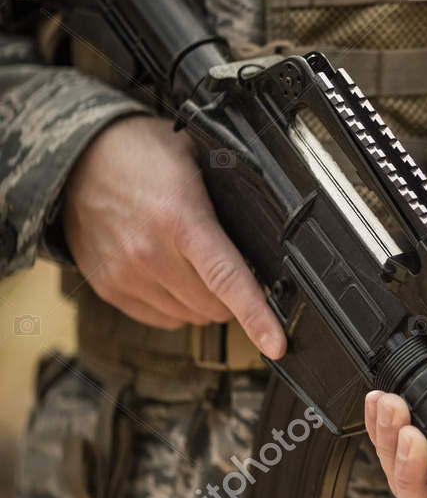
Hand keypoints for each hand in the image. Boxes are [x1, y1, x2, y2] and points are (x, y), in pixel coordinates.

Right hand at [63, 115, 286, 356]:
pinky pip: (162, 319)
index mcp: (180, 220)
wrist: (79, 157)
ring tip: (193, 263)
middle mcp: (150, 254)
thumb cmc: (141, 152)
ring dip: (204, 301)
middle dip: (233, 296)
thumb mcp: (197, 157)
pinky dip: (177, 306)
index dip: (257, 317)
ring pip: (190, 317)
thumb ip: (230, 196)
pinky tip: (173, 274)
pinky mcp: (110, 289)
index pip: (228, 280)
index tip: (276, 344)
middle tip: (228, 265)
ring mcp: (126, 276)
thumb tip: (268, 234)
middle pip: (214, 306)